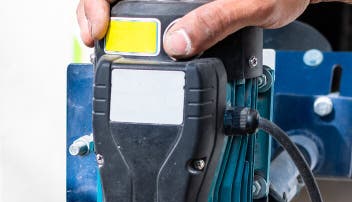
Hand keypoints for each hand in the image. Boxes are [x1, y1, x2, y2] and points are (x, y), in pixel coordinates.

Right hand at [77, 0, 313, 58]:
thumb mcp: (256, 3)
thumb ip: (218, 20)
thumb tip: (178, 42)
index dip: (97, 0)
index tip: (100, 24)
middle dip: (94, 10)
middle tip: (95, 38)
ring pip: (124, 2)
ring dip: (108, 21)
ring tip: (103, 43)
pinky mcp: (178, 5)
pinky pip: (142, 13)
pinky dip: (127, 29)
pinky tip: (126, 47)